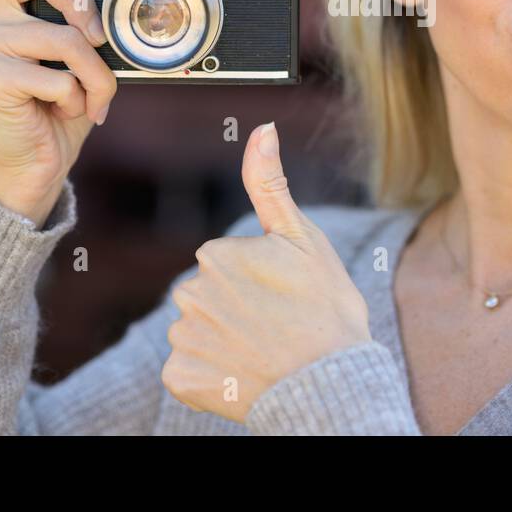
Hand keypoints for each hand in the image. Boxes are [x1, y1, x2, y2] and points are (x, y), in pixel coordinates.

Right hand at [0, 0, 118, 224]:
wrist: (36, 162)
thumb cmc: (65, 101)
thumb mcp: (88, 50)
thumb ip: (95, 16)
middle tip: (99, 31)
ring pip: (61, 34)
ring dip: (96, 74)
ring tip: (94, 97)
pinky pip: (54, 76)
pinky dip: (80, 98)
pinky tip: (69, 111)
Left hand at [160, 121, 373, 423]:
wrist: (330, 383)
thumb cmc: (325, 306)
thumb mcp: (302, 238)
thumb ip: (270, 185)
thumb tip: (262, 129)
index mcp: (216, 254)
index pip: (225, 266)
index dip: (256, 283)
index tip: (283, 298)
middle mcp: (190, 292)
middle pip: (207, 298)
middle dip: (235, 310)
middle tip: (275, 326)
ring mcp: (184, 338)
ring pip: (198, 333)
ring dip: (222, 343)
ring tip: (262, 353)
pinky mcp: (181, 378)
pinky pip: (188, 372)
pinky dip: (210, 377)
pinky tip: (241, 375)